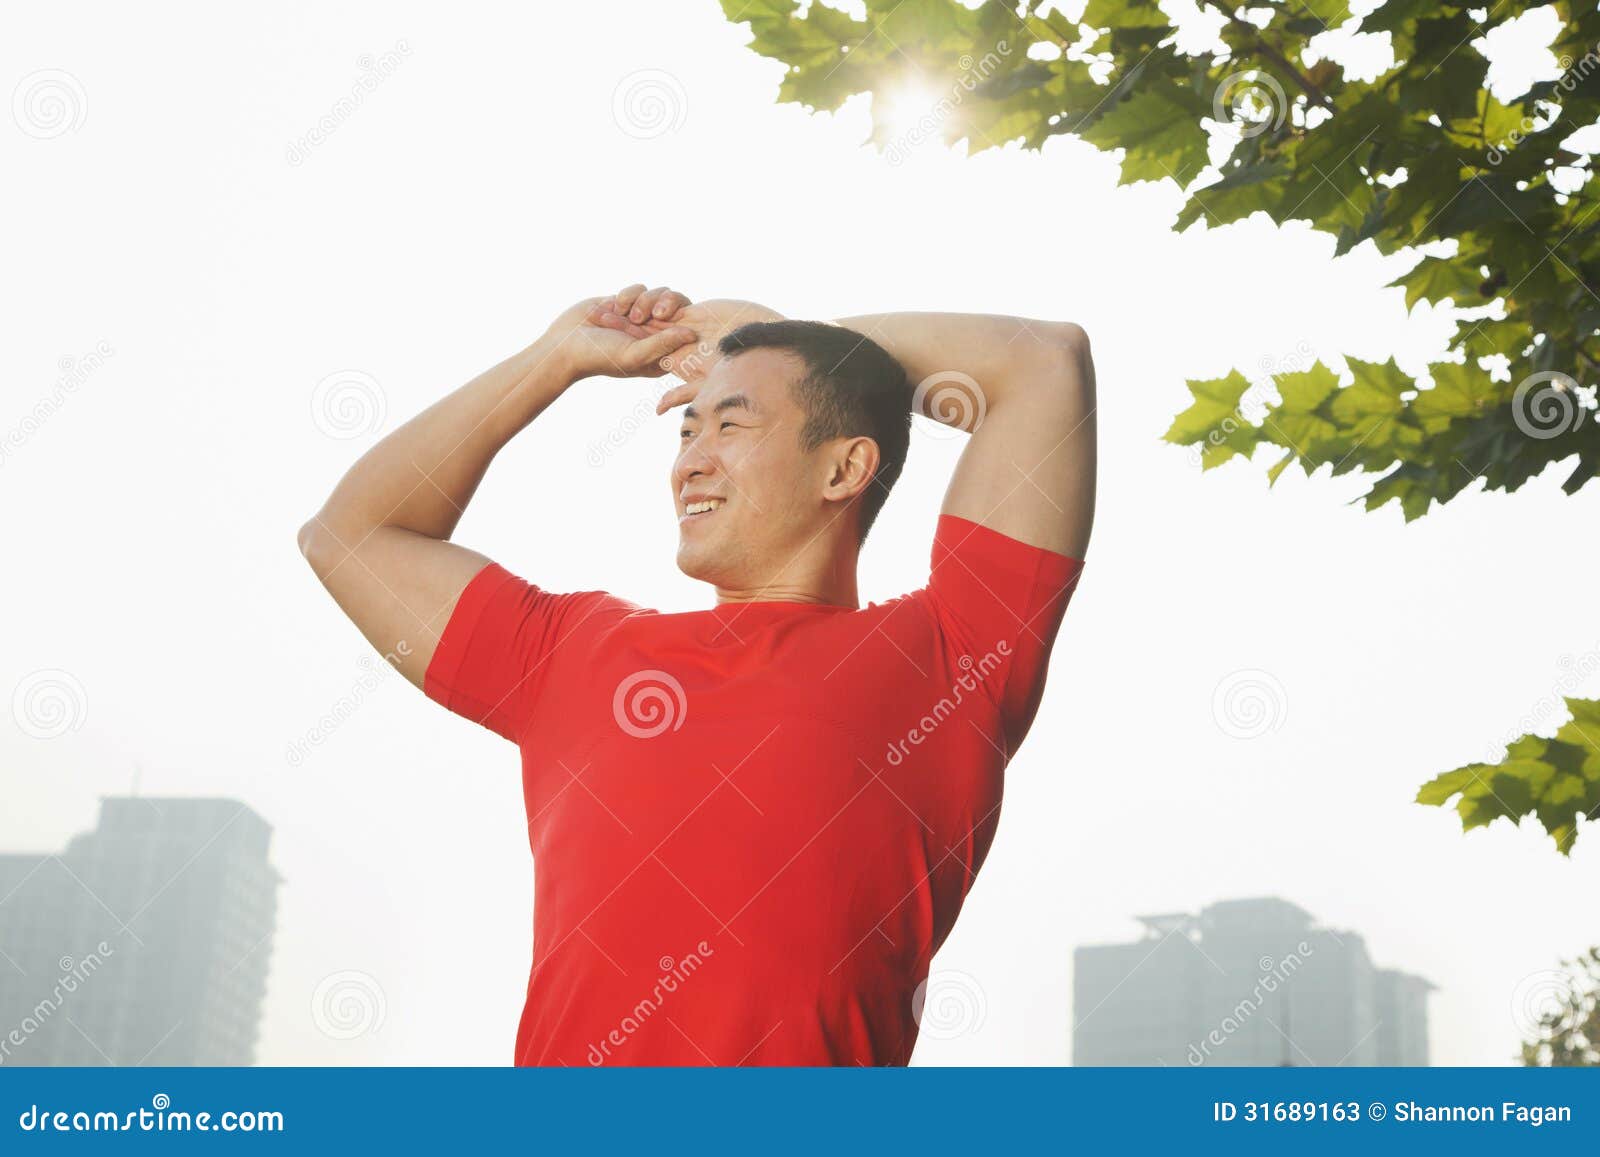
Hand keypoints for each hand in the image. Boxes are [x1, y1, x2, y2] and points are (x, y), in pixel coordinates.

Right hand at [539, 284, 696, 381]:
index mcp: (662, 352)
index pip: (687, 329)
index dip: (682, 319)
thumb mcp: (635, 354)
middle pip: (678, 305)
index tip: (663, 320)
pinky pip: (639, 288)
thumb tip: (692, 334)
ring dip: (642, 301)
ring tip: (624, 315)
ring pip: (658, 293)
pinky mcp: (626, 302)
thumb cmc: (600, 356)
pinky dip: (627, 295)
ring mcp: (641, 316)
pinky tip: (613, 308)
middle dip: (664, 304)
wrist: (565, 344)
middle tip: (653, 313)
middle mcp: (654, 334)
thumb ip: (663, 344)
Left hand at [591, 295, 783, 385]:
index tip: (595, 333)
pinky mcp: (696, 310)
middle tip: (593, 313)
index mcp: (673, 362)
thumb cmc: (741, 373)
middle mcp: (676, 343)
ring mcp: (685, 325)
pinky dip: (663, 301)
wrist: (762, 348)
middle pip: (639, 328)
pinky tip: (660, 310)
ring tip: (635, 313)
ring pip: (652, 311)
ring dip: (641, 307)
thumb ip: (683, 395)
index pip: (639, 349)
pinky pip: (671, 300)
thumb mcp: (709, 387)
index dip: (618, 340)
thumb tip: (657, 410)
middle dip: (616, 319)